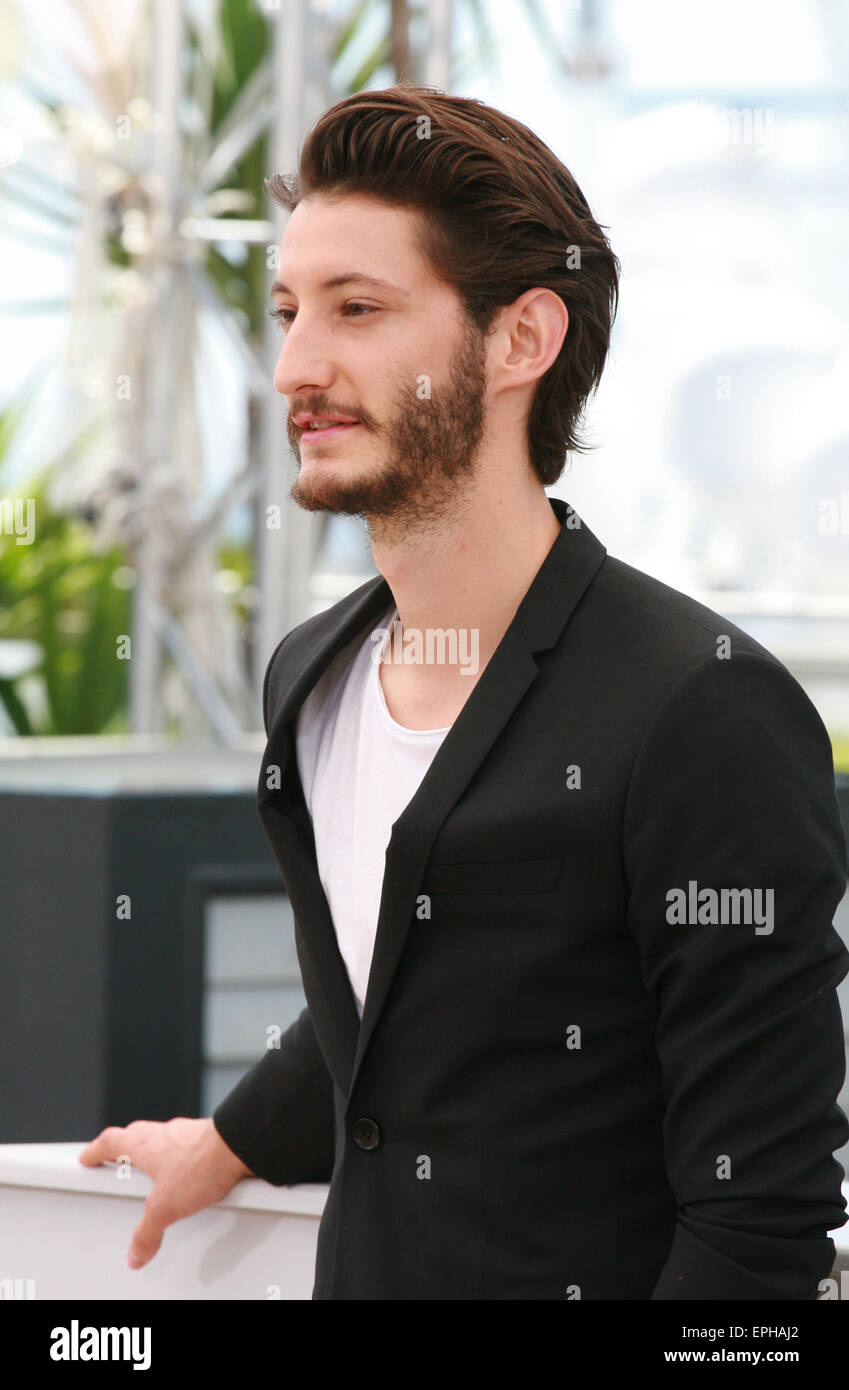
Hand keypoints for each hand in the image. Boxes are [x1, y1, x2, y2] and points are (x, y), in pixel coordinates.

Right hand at [78, 1116, 253, 1268]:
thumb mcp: (165, 1208)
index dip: (96, 1151)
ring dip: (155, 1155)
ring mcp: (187, 1133)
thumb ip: (146, 1232)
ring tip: (154, 1177)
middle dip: (124, 1150)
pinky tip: (190, 1177)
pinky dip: (182, 1160)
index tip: (88, 1156)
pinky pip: (187, 1148)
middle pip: (135, 1136)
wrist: (241, 1146)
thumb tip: (136, 1250)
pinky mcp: (208, 1139)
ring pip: (162, 1141)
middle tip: (117, 1163)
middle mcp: (163, 1133)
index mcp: (144, 1143)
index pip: (110, 1141)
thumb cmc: (202, 1162)